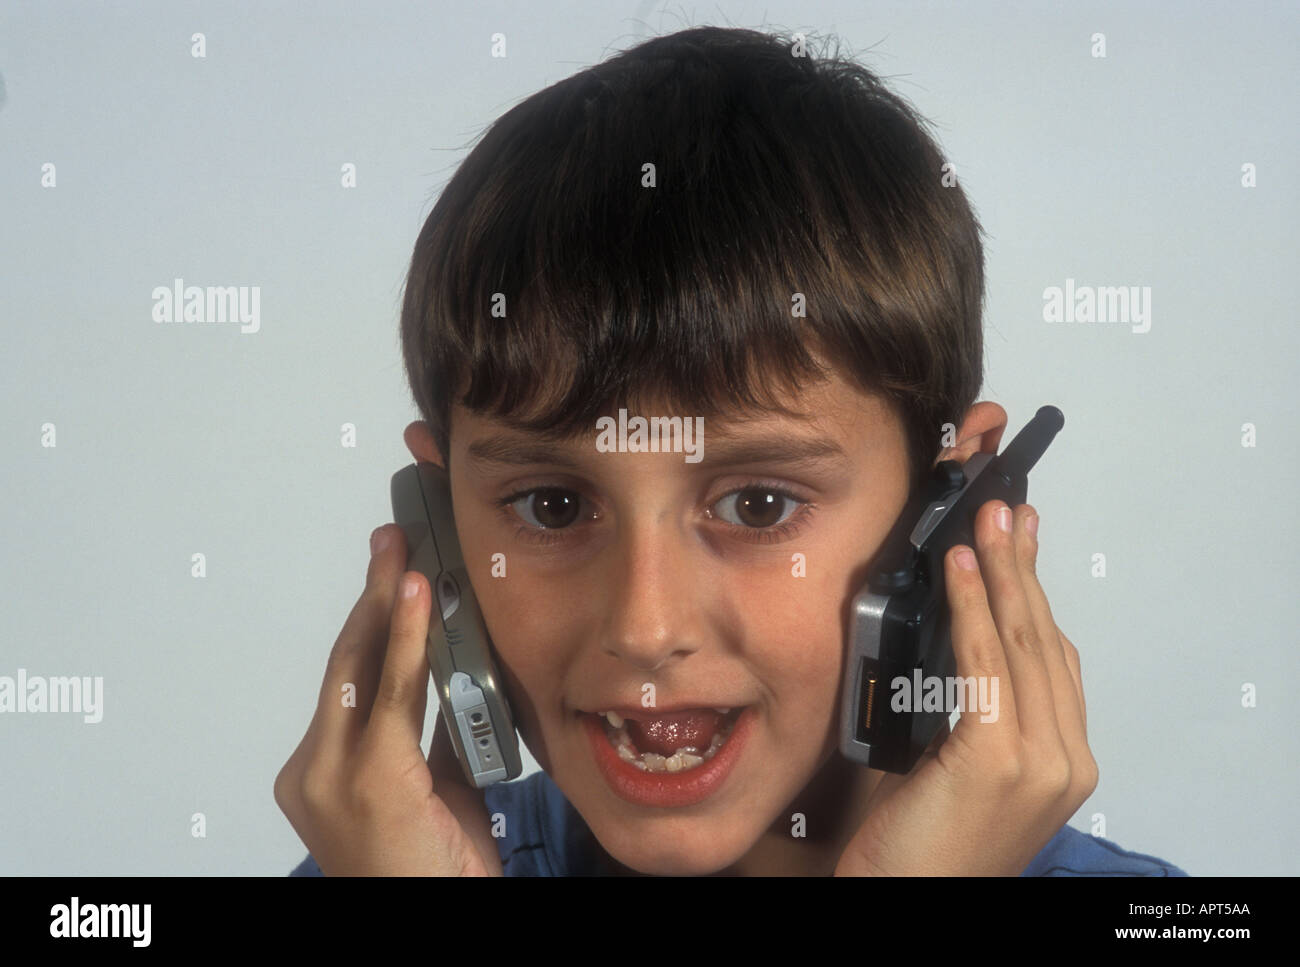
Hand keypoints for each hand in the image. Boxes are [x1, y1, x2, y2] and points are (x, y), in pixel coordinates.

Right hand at [274, 523, 501, 875]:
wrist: (432, 926)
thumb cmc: (434, 873)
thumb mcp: (432, 790)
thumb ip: (428, 737)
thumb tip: (449, 679)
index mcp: (323, 771)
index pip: (348, 679)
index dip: (369, 622)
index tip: (388, 577)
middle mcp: (314, 770)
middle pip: (345, 662)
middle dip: (370, 595)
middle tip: (391, 541)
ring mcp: (331, 775)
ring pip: (359, 667)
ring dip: (385, 602)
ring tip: (403, 553)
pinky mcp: (366, 778)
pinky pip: (393, 693)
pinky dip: (406, 639)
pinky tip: (416, 598)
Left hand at [835, 499, 1097, 875]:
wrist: (903, 905)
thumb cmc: (916, 849)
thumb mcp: (948, 766)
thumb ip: (962, 709)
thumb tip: (945, 642)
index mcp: (1060, 763)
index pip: (1056, 662)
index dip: (1036, 598)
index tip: (1020, 549)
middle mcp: (1064, 762)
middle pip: (1047, 642)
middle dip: (1024, 568)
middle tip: (1010, 514)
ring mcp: (1041, 762)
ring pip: (1023, 643)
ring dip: (1003, 572)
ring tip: (989, 522)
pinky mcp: (1002, 759)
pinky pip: (986, 664)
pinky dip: (973, 608)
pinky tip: (962, 568)